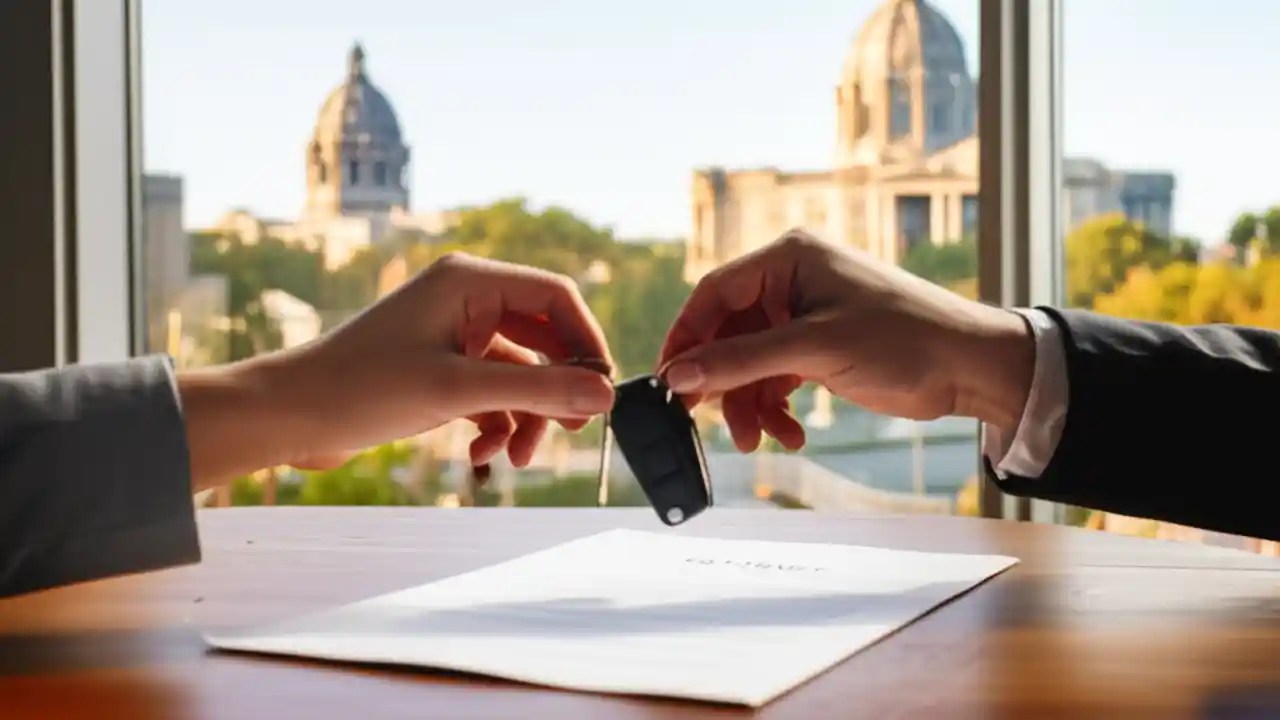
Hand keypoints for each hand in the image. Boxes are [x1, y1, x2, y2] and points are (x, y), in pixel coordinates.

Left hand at [179, 253, 616, 489]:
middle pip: (543, 339)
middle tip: (569, 431)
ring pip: (519, 373)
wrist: (289, 416)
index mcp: (469, 282)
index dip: (586, 342)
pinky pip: (492, 393)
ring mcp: (453, 335)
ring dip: (525, 416)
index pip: (556, 298)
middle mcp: (465, 301)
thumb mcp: (458, 390)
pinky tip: (481, 452)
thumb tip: (604, 395)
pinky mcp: (441, 369)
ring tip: (516, 457)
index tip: (601, 390)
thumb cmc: (361, 388)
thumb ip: (537, 390)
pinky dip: (496, 423)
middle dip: (555, 390)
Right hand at [657, 230, 1034, 452]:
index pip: (714, 294)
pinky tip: (791, 434)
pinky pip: (776, 377)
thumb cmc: (905, 339)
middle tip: (710, 422)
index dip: (686, 337)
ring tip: (760, 440)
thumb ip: (742, 362)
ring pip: (751, 363)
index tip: (668, 381)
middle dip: (724, 383)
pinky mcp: (819, 347)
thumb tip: (680, 376)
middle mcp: (792, 281)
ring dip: (751, 404)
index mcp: (788, 259)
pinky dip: (776, 408)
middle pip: (728, 334)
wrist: (971, 367)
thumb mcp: (814, 349)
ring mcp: (805, 315)